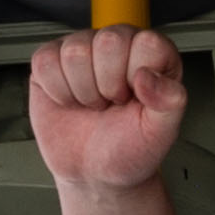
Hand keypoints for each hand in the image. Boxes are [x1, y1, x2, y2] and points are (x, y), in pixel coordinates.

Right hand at [25, 23, 188, 193]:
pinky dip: (57, 92)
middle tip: (112, 103)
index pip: (146, 43)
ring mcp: (82, 47)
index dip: (137, 77)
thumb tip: (150, 76)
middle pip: (108, 42)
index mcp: (152, 54)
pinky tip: (70, 101)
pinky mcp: (50, 59)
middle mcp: (118, 43)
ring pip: (75, 52)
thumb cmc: (129, 148)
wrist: (94, 173)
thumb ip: (169, 101)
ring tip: (93, 103)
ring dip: (83, 91)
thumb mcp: (161, 132)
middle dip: (108, 85)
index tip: (136, 99)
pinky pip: (45, 62)